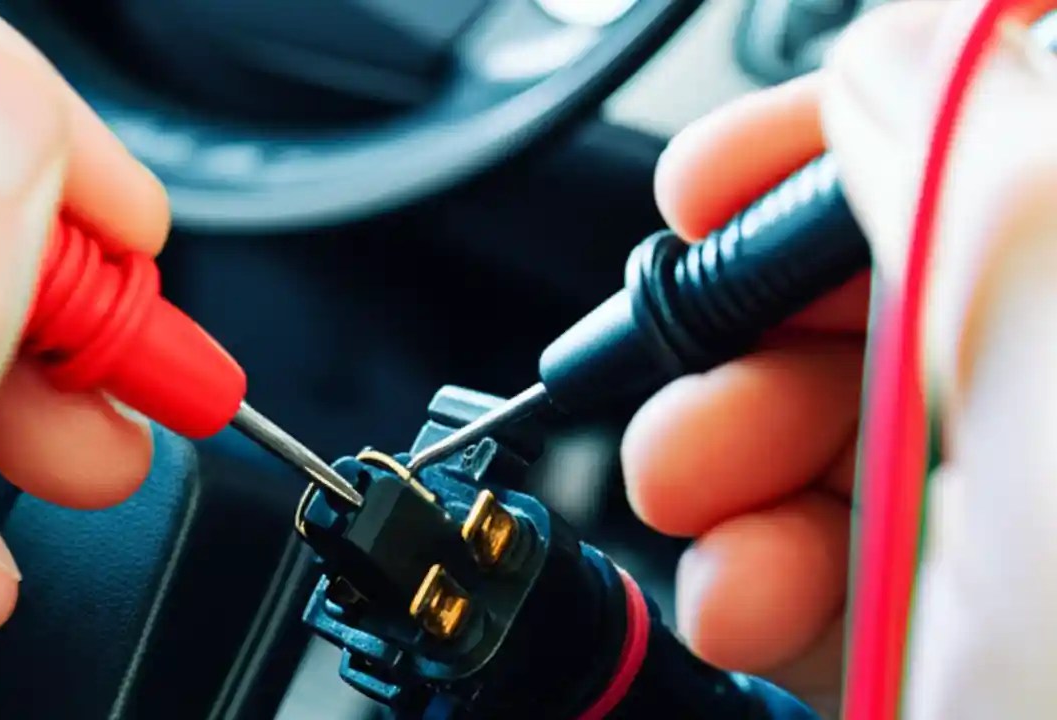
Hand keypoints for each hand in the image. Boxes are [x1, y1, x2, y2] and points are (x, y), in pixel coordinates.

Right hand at [623, 0, 1056, 715]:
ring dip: (742, 467)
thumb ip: (982, 149)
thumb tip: (885, 51)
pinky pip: (857, 534)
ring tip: (709, 533)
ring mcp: (1044, 492)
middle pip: (909, 279)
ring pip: (864, 417)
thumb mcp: (1054, 342)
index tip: (706, 188)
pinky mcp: (997, 595)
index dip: (832, 136)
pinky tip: (748, 598)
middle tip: (692, 408)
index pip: (988, 126)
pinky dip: (771, 557)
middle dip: (754, 336)